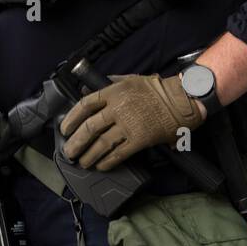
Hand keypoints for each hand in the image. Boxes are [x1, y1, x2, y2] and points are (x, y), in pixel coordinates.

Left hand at [59, 73, 203, 171]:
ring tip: (83, 162)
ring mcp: (128, 124)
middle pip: (89, 128)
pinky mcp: (139, 139)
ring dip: (89, 155)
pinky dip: (107, 161)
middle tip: (69, 152)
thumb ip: (110, 83)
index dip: (72, 119)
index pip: (85, 105)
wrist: (181, 100)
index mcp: (113, 91)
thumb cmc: (157, 89)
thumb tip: (88, 90)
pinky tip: (101, 166)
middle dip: (76, 143)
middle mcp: (117, 108)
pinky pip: (118, 153)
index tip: (65, 129)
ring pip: (101, 143)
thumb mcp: (131, 79)